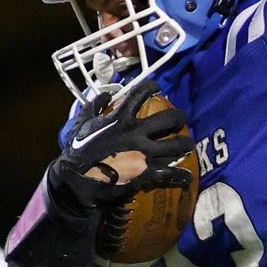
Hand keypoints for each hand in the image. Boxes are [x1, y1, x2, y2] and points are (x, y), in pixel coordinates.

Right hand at [50, 79, 194, 211]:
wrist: (77, 179)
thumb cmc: (78, 151)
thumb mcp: (82, 123)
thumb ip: (94, 106)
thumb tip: (106, 94)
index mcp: (120, 118)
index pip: (140, 94)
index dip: (151, 87)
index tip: (157, 87)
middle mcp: (137, 132)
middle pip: (168, 119)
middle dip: (179, 117)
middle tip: (182, 118)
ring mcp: (144, 152)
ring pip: (175, 145)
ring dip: (185, 144)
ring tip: (189, 145)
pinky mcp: (146, 172)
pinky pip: (169, 172)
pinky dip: (180, 175)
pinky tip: (187, 176)